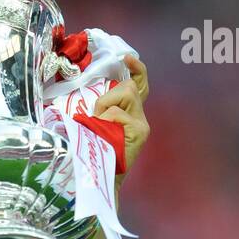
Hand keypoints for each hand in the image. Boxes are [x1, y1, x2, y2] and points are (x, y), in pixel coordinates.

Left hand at [94, 54, 149, 180]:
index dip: (137, 70)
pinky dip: (105, 120)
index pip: (140, 86)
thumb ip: (104, 111)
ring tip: (101, 129)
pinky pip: (117, 112)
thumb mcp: (99, 127)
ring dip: (106, 107)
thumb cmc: (96, 155)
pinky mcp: (139, 131)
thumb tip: (98, 100)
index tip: (127, 58)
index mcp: (133, 116)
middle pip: (128, 87)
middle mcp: (141, 119)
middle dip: (108, 98)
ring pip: (124, 94)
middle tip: (98, 119)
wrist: (101, 180)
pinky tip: (104, 135)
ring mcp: (142, 125)